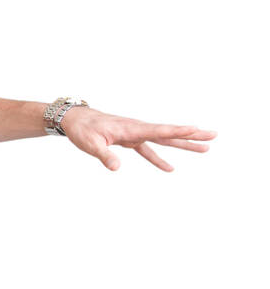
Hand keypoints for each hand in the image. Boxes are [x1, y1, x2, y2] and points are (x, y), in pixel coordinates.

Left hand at [60, 107, 216, 171]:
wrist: (75, 119)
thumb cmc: (82, 130)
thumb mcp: (90, 144)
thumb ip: (105, 155)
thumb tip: (117, 168)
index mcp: (131, 128)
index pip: (159, 130)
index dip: (177, 131)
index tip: (196, 129)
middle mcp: (137, 129)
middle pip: (169, 133)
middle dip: (191, 135)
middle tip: (214, 135)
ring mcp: (135, 134)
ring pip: (163, 140)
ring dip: (183, 144)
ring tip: (205, 149)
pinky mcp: (129, 140)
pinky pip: (148, 150)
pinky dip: (158, 158)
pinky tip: (170, 168)